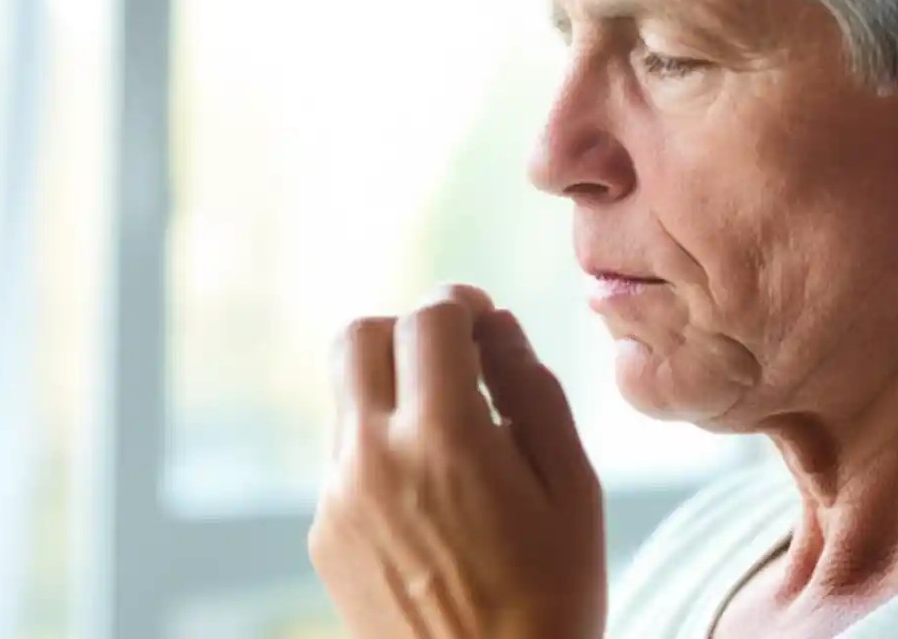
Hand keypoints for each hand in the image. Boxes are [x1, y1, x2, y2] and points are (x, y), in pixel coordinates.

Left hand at [308, 285, 606, 638]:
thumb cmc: (552, 594)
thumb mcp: (571, 486)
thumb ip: (532, 389)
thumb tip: (498, 326)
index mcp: (444, 438)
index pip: (426, 319)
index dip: (458, 303)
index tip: (481, 318)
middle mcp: (373, 458)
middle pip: (356, 337)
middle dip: (406, 330)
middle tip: (454, 358)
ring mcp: (338, 499)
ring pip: (347, 398)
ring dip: (393, 390)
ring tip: (452, 438)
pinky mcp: (325, 535)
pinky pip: (345, 457)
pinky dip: (382, 446)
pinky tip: (432, 496)